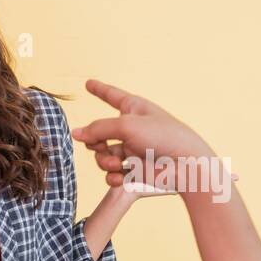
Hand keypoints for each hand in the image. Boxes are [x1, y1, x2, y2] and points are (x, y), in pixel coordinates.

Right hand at [71, 79, 231, 196]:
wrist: (185, 165)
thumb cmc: (162, 136)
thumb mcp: (126, 125)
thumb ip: (98, 128)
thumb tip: (75, 134)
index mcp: (133, 109)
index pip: (112, 96)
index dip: (99, 89)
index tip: (89, 83)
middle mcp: (131, 128)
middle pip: (98, 133)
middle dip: (94, 141)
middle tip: (99, 146)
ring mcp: (132, 150)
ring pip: (102, 155)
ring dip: (104, 161)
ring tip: (116, 164)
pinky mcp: (134, 170)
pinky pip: (112, 174)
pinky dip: (113, 176)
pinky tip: (121, 177)